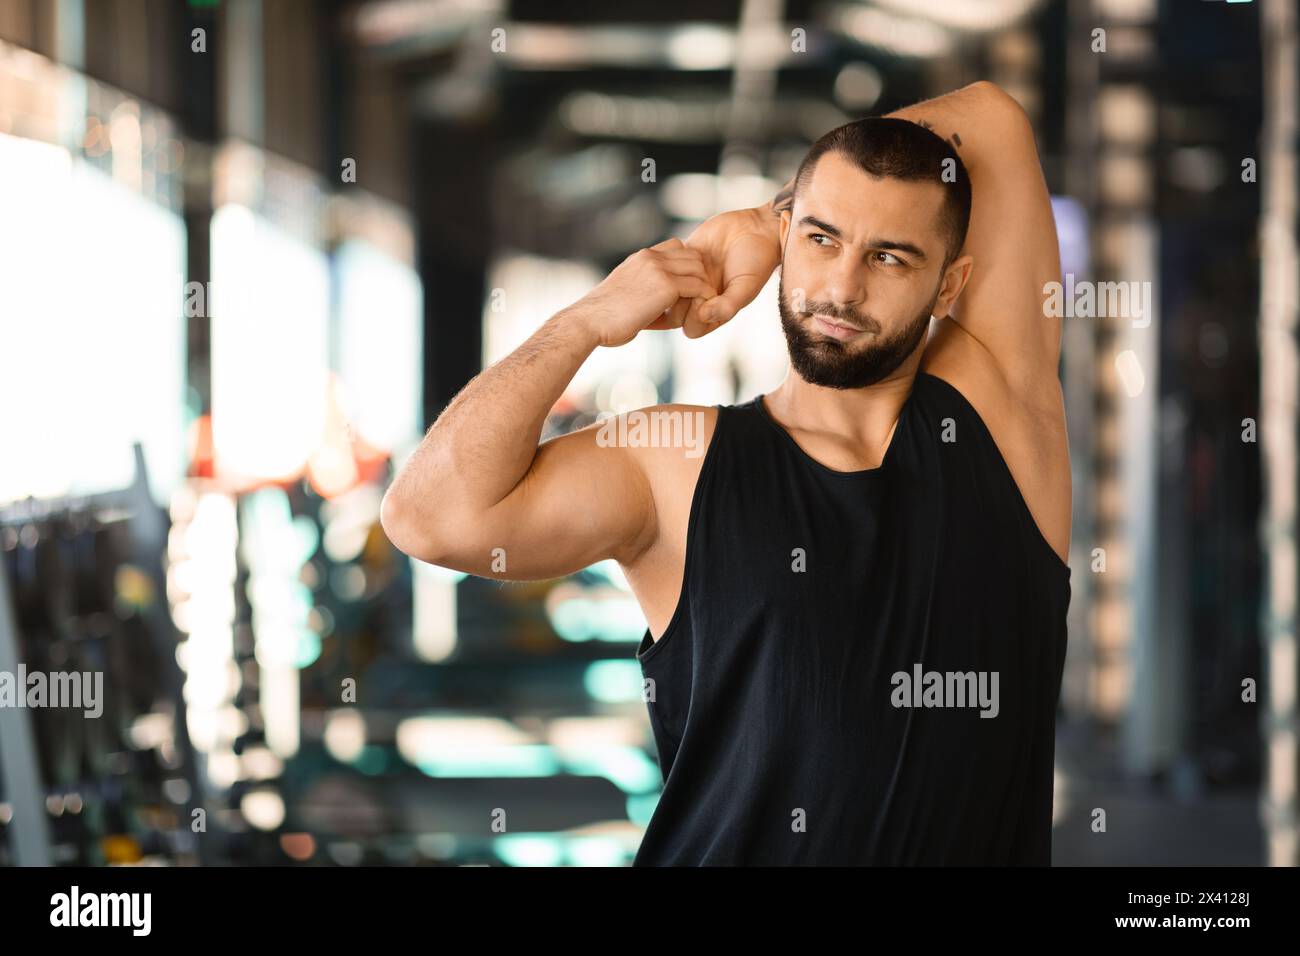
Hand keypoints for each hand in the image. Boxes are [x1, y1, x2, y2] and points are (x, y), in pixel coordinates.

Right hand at [576, 238, 716, 347]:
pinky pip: (699, 287)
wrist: (589, 322)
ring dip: (702, 288)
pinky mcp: (666, 286)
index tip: (684, 288)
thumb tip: (647, 306)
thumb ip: (640, 289)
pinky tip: (697, 315)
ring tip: (698, 308)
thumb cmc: (602, 318)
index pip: (676, 246)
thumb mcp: (623, 292)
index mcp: (641, 257)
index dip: (685, 266)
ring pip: (699, 269)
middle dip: (698, 275)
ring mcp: (659, 269)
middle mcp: (650, 257)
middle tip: (697, 299)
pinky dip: (702, 300)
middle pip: (693, 254)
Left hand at [658, 206, 781, 338]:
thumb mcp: (746, 286)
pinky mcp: (683, 260)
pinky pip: (665, 269)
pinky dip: (669, 263)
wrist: (754, 228)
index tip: (703, 299)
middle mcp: (701, 300)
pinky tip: (684, 255)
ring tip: (691, 268)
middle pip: (674, 315)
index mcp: (716, 313)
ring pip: (667, 293)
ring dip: (673, 282)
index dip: (692, 317)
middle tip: (693, 283)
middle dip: (679, 302)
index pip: (692, 328)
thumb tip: (704, 316)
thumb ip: (728, 306)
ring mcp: (690, 281)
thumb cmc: (756, 261)